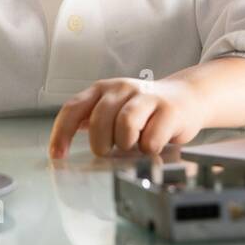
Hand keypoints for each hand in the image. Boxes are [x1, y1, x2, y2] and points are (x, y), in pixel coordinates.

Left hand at [48, 77, 204, 159]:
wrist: (187, 97)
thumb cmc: (145, 109)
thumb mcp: (114, 108)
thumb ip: (91, 120)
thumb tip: (63, 143)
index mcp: (103, 89)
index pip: (73, 108)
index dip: (61, 133)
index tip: (57, 155)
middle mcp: (122, 88)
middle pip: (99, 119)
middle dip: (101, 143)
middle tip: (108, 150)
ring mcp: (147, 97)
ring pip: (125, 124)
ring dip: (126, 143)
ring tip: (133, 145)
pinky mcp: (169, 109)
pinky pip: (151, 138)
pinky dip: (148, 148)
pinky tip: (152, 145)